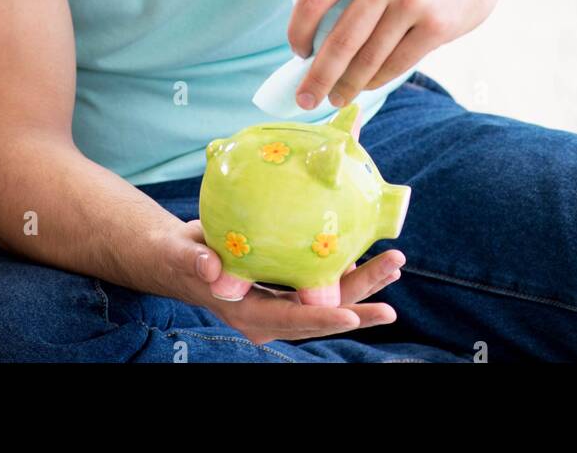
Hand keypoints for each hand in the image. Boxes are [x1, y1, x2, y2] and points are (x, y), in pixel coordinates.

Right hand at [169, 218, 405, 343]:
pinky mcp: (291, 288)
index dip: (321, 318)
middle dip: (360, 300)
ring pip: (331, 300)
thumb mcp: (182, 256)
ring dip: (365, 286)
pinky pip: (326, 286)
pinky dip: (352, 273)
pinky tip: (378, 259)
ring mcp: (284, 303)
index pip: (291, 320)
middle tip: (394, 282)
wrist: (182, 258)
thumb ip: (195, 261)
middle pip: (322, 313)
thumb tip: (209, 266)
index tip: (352, 315)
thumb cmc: (180, 256)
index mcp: (248, 313)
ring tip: (396, 266)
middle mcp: (272, 315)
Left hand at [287, 0, 519, 110]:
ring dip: (347, 85)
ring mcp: (413, 2)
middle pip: (339, 41)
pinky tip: (367, 86)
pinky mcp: (437, 26)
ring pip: (369, 59)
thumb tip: (317, 41)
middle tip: (305, 99)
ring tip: (336, 97)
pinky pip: (397, 64)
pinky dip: (377, 80)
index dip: (298, 33)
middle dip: (317, 77)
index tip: (298, 53)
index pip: (313, 1)